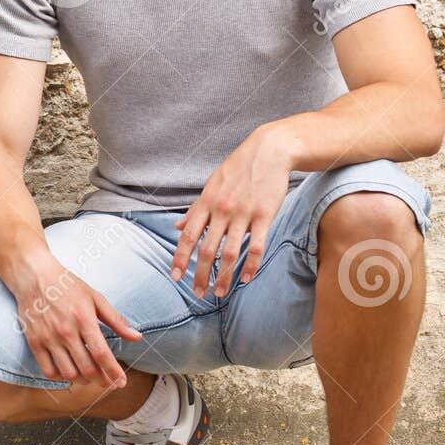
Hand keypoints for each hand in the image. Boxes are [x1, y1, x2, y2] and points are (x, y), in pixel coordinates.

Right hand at [13, 258, 141, 387]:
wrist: (34, 276)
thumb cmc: (67, 285)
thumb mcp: (95, 298)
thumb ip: (116, 320)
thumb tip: (136, 337)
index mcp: (84, 319)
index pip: (101, 353)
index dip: (113, 372)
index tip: (121, 382)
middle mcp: (66, 331)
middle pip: (87, 368)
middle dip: (101, 380)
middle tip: (106, 380)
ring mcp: (48, 338)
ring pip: (68, 373)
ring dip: (82, 379)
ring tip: (88, 376)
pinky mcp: (34, 342)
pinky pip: (48, 370)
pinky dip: (60, 376)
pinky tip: (68, 370)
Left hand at [169, 124, 296, 296]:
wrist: (269, 151)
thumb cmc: (239, 168)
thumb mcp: (211, 184)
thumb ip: (195, 208)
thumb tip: (176, 227)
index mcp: (206, 202)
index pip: (188, 235)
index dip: (180, 257)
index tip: (175, 276)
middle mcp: (222, 210)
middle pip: (206, 249)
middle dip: (199, 274)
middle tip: (197, 293)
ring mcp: (243, 214)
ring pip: (230, 252)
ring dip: (224, 276)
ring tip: (220, 292)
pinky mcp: (264, 216)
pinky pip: (256, 247)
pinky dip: (250, 266)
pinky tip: (246, 279)